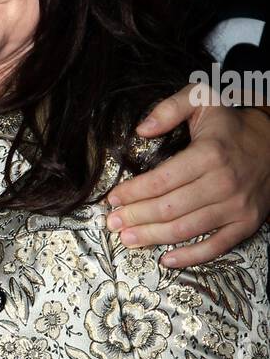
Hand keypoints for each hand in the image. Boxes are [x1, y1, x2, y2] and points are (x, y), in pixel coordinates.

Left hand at [105, 88, 269, 266]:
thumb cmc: (233, 124)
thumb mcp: (203, 100)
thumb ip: (169, 108)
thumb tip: (142, 129)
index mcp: (209, 154)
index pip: (160, 180)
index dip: (132, 192)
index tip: (113, 199)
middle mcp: (223, 183)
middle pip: (168, 208)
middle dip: (135, 217)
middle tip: (113, 223)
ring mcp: (236, 206)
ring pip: (185, 229)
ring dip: (152, 237)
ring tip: (128, 238)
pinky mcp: (246, 222)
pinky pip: (216, 247)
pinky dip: (190, 257)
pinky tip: (166, 258)